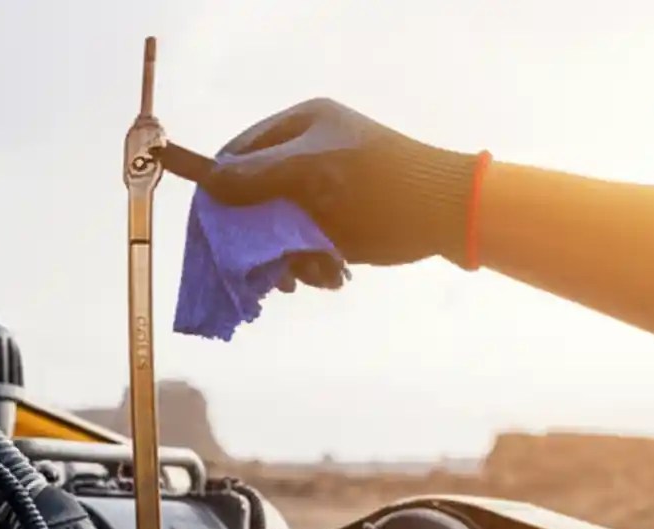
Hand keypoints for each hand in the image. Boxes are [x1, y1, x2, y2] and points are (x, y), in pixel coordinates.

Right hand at [200, 98, 483, 271]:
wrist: (446, 212)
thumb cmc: (378, 184)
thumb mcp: (311, 172)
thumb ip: (256, 176)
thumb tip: (207, 181)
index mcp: (300, 126)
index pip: (238, 153)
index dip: (222, 189)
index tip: (215, 226)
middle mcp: (306, 154)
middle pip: (254, 197)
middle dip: (258, 236)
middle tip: (263, 265)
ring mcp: (322, 190)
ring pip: (277, 229)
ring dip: (286, 258)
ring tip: (305, 277)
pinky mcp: (337, 222)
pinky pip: (304, 245)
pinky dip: (310, 265)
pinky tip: (327, 275)